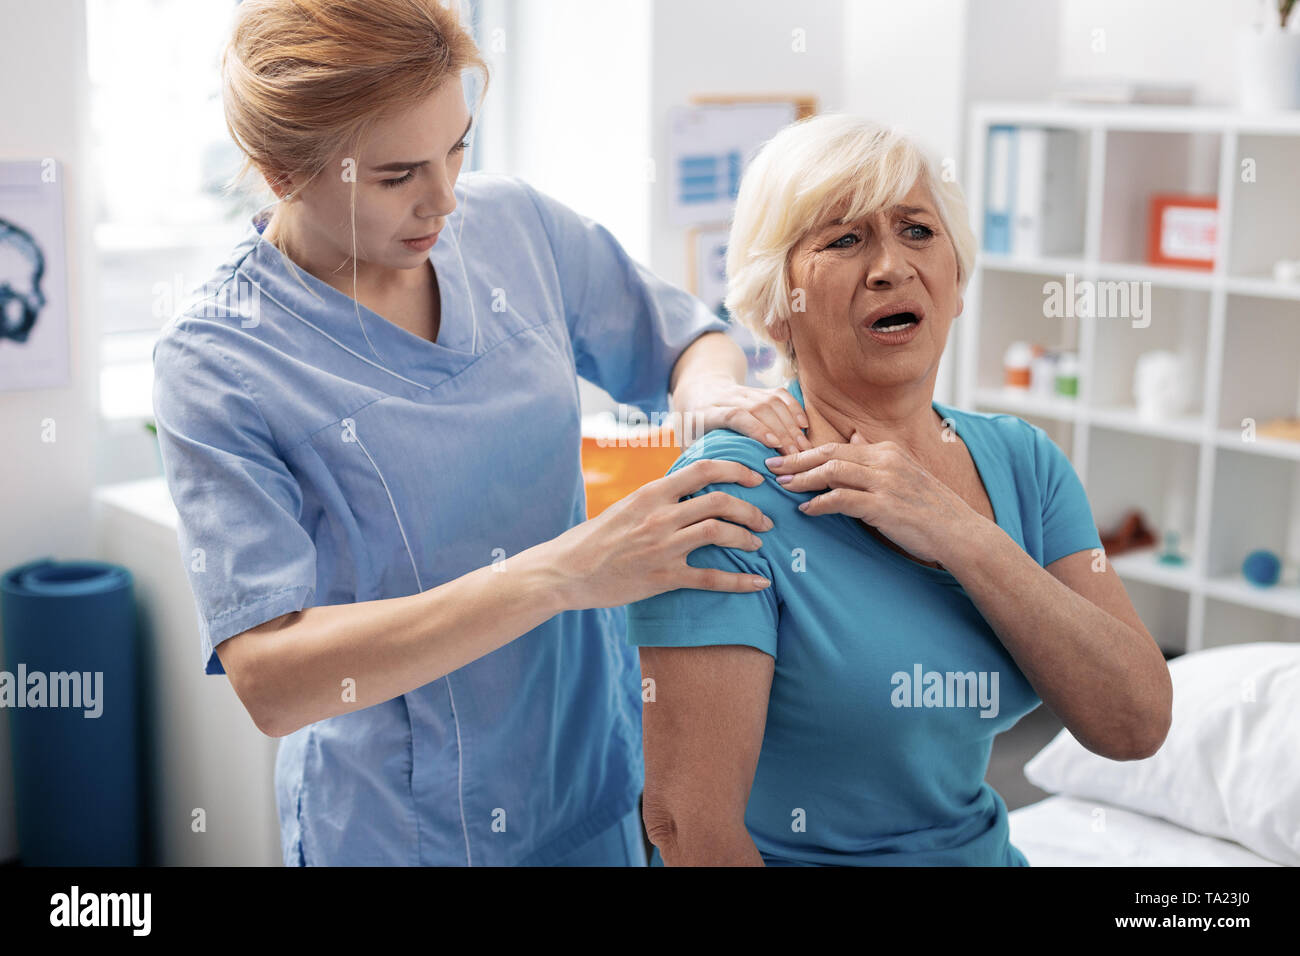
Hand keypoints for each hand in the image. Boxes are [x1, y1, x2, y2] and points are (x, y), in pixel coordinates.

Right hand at [549, 458, 774, 608]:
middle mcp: (659, 516)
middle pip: (719, 501)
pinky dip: (741, 581)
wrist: (565, 571)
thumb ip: (657, 499)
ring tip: (757, 544)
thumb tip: (687, 491)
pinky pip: (711, 578)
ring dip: (747, 537)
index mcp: (650, 493)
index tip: (755, 478)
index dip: (736, 470)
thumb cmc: (594, 539)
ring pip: (719, 533)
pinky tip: (759, 583)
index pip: (703, 470)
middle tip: (765, 520)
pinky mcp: (662, 578)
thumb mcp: (625, 507)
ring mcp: (662, 547)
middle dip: (751, 509)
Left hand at [672, 374, 812, 455]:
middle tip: (796, 457)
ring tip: (803, 448)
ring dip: (791, 424)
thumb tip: (714, 486)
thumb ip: (699, 460)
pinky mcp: (758, 389)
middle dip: (782, 432)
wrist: (697, 390)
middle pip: (760, 409)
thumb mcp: (688, 443)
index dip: (756, 428)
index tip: (773, 444)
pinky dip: (794, 408)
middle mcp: (727, 397)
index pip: (735, 415)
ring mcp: (744, 391)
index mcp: (707, 412)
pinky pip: (779, 394)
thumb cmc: (693, 427)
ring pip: (772, 401)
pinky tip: (804, 426)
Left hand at [764, 433, 981, 564]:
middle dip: (795, 460)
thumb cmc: (928, 507)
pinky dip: (820, 504)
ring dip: (802, 479)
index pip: (837, 446)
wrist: (959, 532)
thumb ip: (875, 456)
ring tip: (782, 487)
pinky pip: (842, 499)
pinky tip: (806, 510)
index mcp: (887, 451)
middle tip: (770, 466)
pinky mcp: (884, 506)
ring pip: (832, 472)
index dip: (806, 452)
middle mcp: (885, 461)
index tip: (784, 457)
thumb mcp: (902, 473)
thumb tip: (853, 438)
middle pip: (829, 454)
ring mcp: (885, 483)